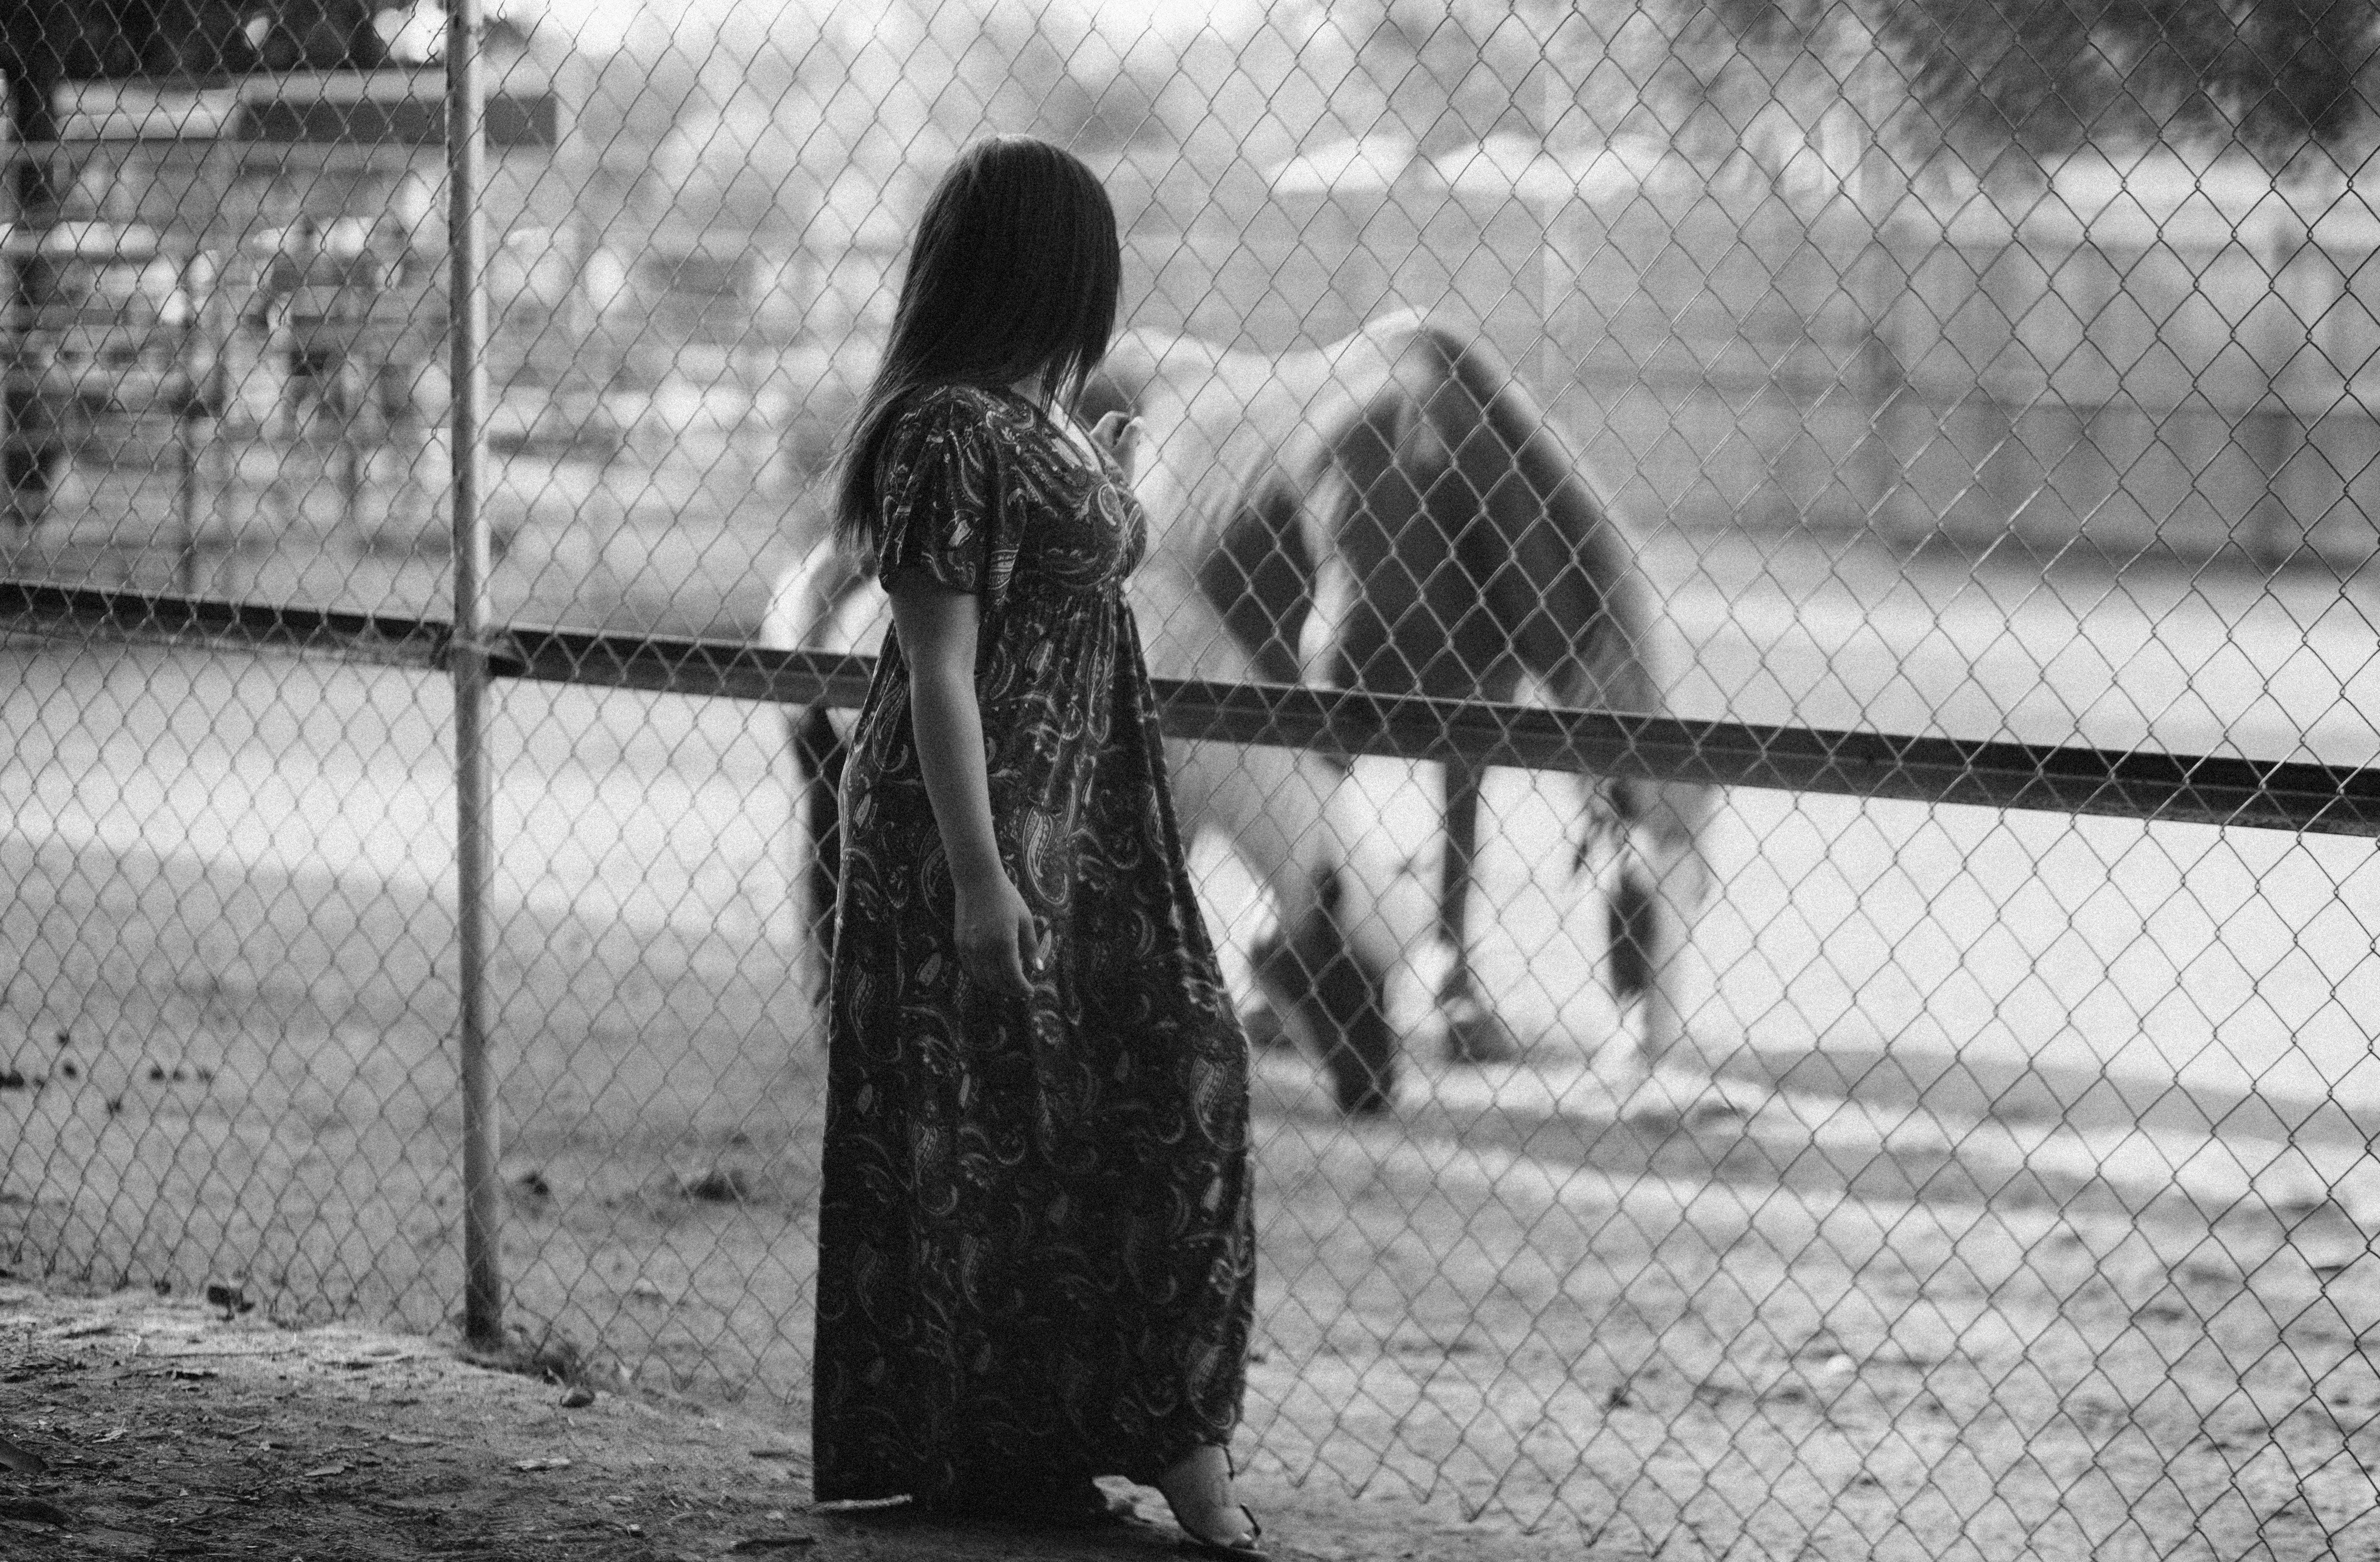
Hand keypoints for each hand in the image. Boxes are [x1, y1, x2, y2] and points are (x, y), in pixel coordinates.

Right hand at [952, 871, 1046, 1001]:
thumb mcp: (1025, 919)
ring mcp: (970, 947)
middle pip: (998, 982)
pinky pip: (970, 968)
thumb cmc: (1006, 897)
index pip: (1013, 977)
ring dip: (996, 986)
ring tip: (1007, 985)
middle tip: (1021, 991)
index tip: (1030, 992)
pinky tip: (990, 975)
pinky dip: (981, 977)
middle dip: (1011, 990)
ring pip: (982, 979)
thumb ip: (1031, 946)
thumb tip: (1038, 969)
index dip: (1023, 988)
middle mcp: (985, 949)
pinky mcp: (959, 943)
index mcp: (1005, 943)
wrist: (977, 880)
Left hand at [1089, 410, 1142, 484]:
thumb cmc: (1114, 473)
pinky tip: (1124, 461)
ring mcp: (1091, 453)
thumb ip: (1132, 433)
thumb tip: (1138, 420)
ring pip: (1108, 441)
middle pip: (1109, 429)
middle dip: (1126, 432)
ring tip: (1134, 451)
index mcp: (1098, 435)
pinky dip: (1116, 452)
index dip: (1127, 419)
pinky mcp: (1093, 465)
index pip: (1112, 417)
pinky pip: (1105, 452)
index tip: (1140, 428)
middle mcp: (1091, 441)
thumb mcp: (1126, 451)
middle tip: (1139, 441)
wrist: (1099, 500)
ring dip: (1122, 443)